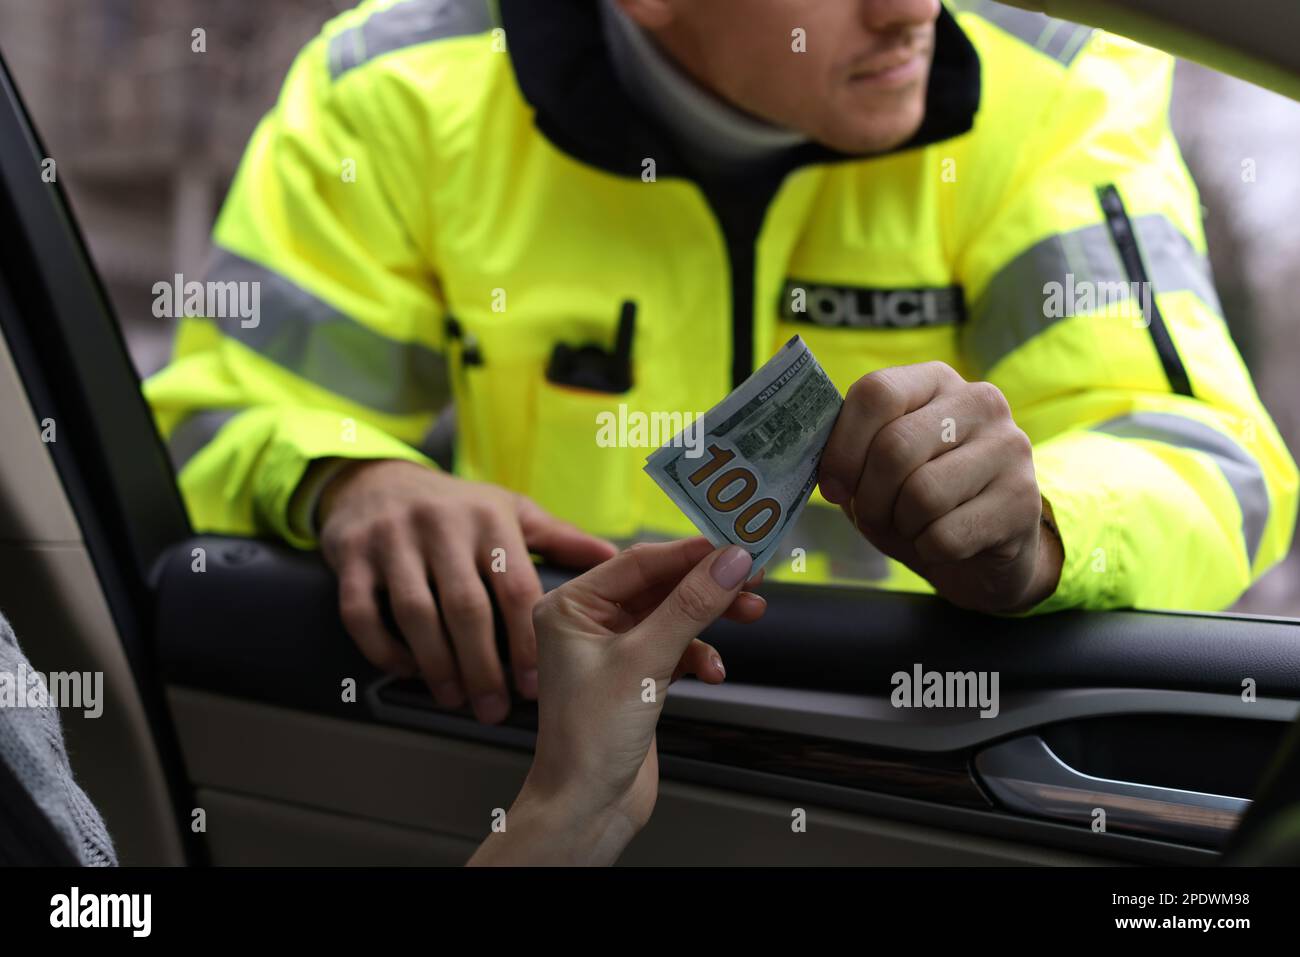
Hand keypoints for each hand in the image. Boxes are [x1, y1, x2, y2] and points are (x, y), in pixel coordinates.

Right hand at [317, 459, 616, 723]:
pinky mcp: (351, 555)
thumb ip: (560, 538)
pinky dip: (384, 650)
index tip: (533, 685)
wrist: (378, 481)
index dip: (526, 640)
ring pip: (415, 613)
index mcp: (489, 518)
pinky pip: (361, 613)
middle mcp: (441, 526)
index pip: (514, 586)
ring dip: (437, 666)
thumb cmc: (458, 507)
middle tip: (495, 708)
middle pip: (466, 607)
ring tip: (456, 698)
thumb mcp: (510, 510)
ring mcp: (392, 539)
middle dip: (482, 666)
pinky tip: (409, 672)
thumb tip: (612, 557)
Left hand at [469, 537, 765, 865]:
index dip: (694, 550)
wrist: (586, 808)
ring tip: (752, 615)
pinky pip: (677, 646)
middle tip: (756, 576)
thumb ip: (691, 606)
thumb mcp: (645, 661)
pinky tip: (713, 671)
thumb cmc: (590, 739)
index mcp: (570, 605)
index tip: (739, 543)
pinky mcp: (636, 674)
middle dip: (709, 584)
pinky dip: (700, 654)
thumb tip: (731, 561)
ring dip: (712, 617)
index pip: (641, 560)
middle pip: (662, 584)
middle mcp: (588, 620)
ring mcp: (613, 648)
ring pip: (674, 613)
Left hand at [818, 362, 1061, 612]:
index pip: (877, 392)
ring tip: (911, 528)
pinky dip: (930, 550)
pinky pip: (947, 534)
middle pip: (895, 447)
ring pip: (922, 494)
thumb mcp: (877, 470)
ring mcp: (1010, 447)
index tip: (833, 487)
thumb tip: (810, 457)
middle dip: (870, 497)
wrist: (984, 554)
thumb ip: (848, 451)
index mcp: (934, 381)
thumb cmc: (918, 504)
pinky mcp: (1024, 499)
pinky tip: (942, 544)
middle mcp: (979, 401)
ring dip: (901, 525)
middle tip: (874, 516)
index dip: (843, 446)